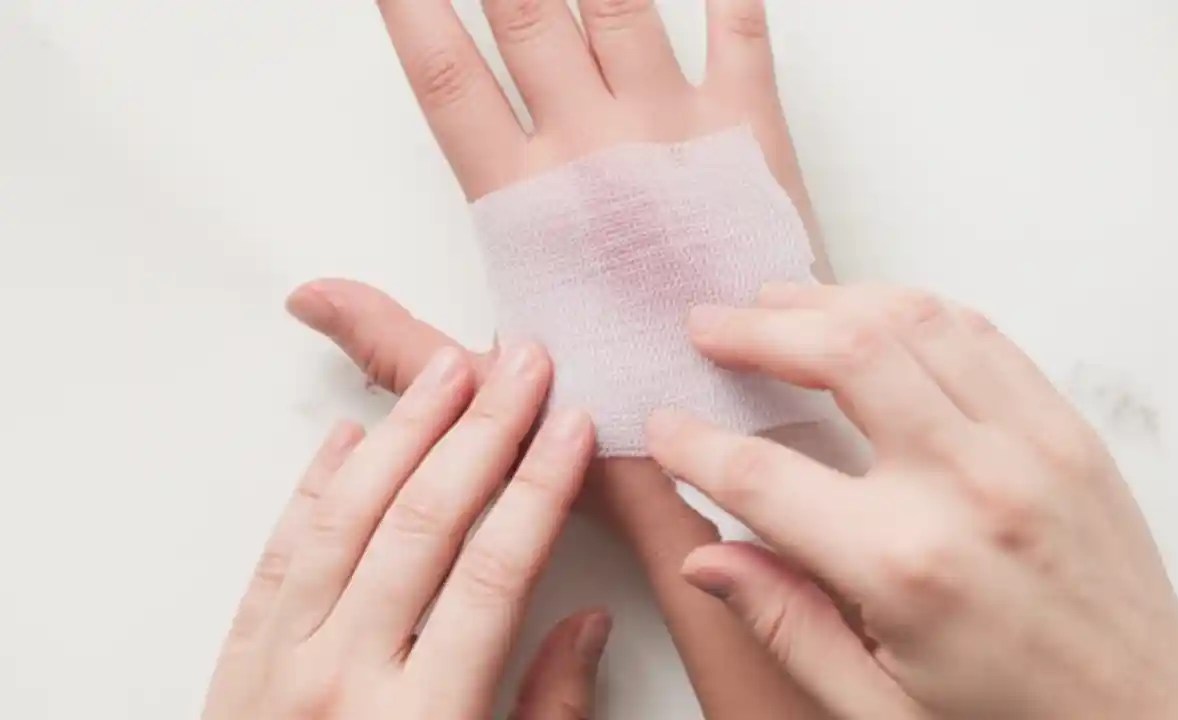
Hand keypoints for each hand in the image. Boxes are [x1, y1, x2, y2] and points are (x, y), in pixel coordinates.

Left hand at [203, 344, 609, 718]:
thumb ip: (547, 714)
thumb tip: (590, 621)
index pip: (496, 570)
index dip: (540, 487)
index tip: (575, 425)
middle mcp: (344, 679)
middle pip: (423, 522)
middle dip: (483, 430)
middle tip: (525, 364)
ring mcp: (279, 665)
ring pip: (346, 517)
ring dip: (404, 431)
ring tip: (448, 369)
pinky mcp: (236, 660)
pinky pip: (279, 552)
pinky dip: (313, 486)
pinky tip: (350, 437)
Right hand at [285, 0, 822, 396]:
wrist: (749, 425)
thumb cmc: (628, 405)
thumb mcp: (492, 380)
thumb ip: (396, 339)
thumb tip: (307, 298)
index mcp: (526, 205)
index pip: (447, 81)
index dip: (415, 14)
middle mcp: (593, 151)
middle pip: (526, 18)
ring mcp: (673, 133)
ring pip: (617, 3)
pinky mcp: (751, 134)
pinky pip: (737, 26)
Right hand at [647, 283, 1177, 719]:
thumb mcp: (877, 710)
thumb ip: (785, 624)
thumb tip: (705, 558)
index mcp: (904, 566)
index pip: (762, 476)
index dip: (694, 443)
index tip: (663, 425)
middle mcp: (967, 487)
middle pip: (840, 354)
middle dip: (756, 329)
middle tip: (708, 327)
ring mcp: (1027, 446)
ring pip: (913, 320)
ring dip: (832, 299)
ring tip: (777, 302)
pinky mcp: (1066, 430)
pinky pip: (981, 334)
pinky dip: (914, 308)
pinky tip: (871, 312)